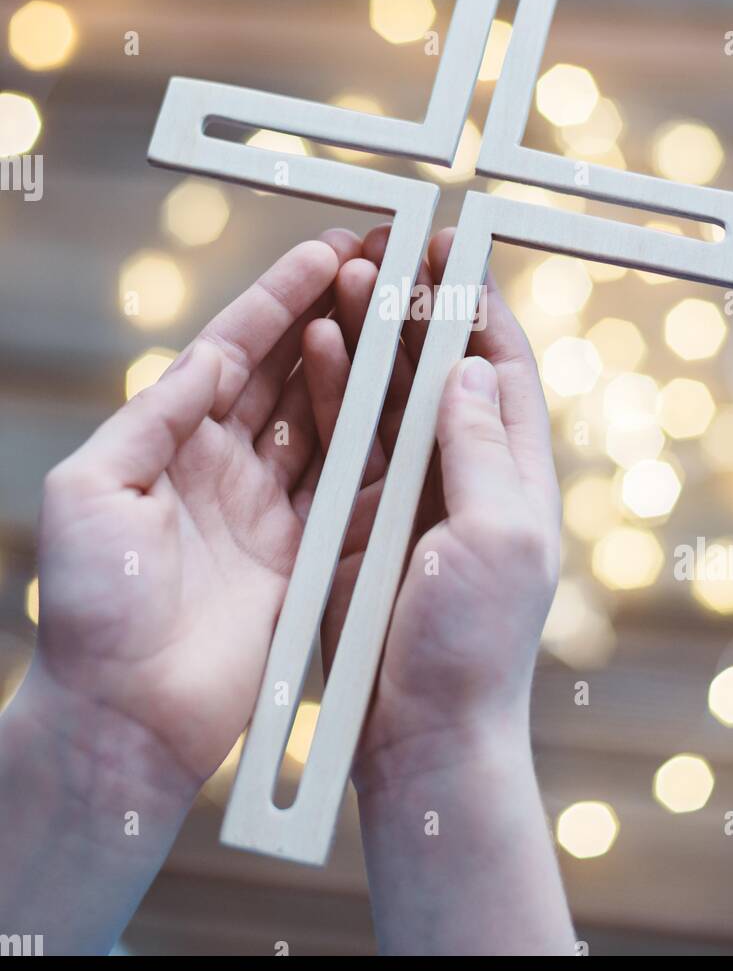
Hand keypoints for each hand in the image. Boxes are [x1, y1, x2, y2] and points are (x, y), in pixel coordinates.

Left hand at [25, 229, 363, 794]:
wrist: (121, 718)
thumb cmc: (89, 606)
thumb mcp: (92, 491)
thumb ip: (155, 416)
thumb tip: (213, 356)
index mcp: (167, 441)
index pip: (232, 351)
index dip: (279, 299)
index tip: (328, 252)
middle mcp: (221, 466)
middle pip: (286, 373)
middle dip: (332, 316)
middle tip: (381, 268)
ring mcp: (266, 509)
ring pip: (323, 419)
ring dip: (359, 366)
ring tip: (400, 315)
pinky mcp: (302, 554)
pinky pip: (344, 484)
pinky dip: (372, 441)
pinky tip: (404, 398)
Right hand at [307, 225, 562, 789]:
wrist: (418, 736)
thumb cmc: (471, 645)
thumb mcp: (496, 539)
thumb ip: (482, 450)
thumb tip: (473, 366)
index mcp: (516, 475)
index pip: (504, 369)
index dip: (481, 306)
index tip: (452, 249)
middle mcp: (465, 475)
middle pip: (440, 369)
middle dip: (416, 307)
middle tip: (384, 249)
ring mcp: (409, 495)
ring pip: (388, 396)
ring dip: (370, 337)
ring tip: (344, 277)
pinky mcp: (357, 518)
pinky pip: (346, 439)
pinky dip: (334, 392)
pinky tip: (318, 347)